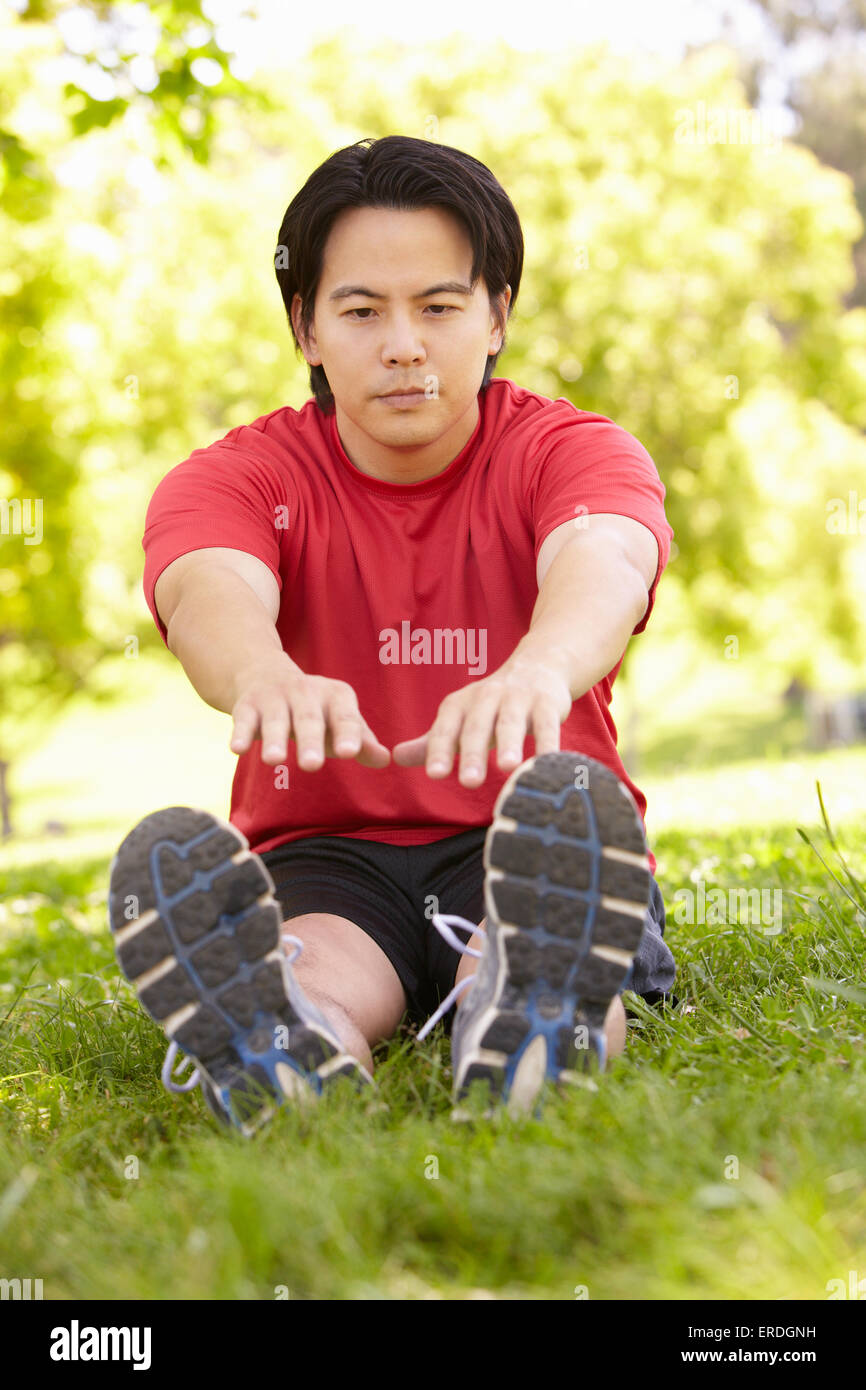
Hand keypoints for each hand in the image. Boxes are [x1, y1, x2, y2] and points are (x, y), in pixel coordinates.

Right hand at [229, 656, 390, 770]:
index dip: (347, 734)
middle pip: (309, 720)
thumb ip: (361, 741)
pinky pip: (244, 720)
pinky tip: (237, 750)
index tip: (349, 753)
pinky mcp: (247, 705)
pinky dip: (240, 733)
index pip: (344, 717)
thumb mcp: (339, 721)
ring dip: (274, 739)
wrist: (266, 675)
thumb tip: (386, 759)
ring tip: (274, 761)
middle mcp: (305, 693)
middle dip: (310, 742)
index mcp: (336, 696)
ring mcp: (274, 697)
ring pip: (275, 719)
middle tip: (312, 766)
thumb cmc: (315, 711)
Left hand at [390, 654, 572, 786]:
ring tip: (507, 768)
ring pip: (511, 723)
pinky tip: (549, 763)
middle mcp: (486, 698)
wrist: (538, 666)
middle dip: (473, 754)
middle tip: (469, 782)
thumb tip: (395, 758)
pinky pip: (547, 724)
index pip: (445, 730)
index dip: (439, 750)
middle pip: (477, 727)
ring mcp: (518, 698)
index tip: (435, 774)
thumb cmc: (493, 705)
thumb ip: (431, 743)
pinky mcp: (547, 703)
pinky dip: (548, 743)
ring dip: (509, 744)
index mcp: (460, 705)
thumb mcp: (461, 719)